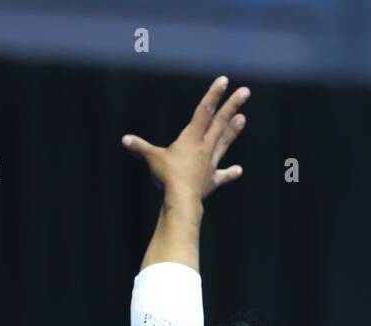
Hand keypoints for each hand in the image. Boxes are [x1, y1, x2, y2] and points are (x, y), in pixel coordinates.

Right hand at [121, 76, 248, 199]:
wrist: (182, 199)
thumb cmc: (167, 176)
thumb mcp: (151, 159)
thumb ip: (140, 148)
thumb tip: (125, 140)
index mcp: (191, 138)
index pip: (204, 111)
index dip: (214, 94)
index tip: (225, 80)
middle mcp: (204, 148)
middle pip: (220, 123)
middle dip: (232, 106)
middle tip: (245, 91)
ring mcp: (210, 164)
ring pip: (223, 143)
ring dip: (233, 131)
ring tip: (243, 118)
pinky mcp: (211, 181)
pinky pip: (222, 176)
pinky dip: (229, 173)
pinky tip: (238, 170)